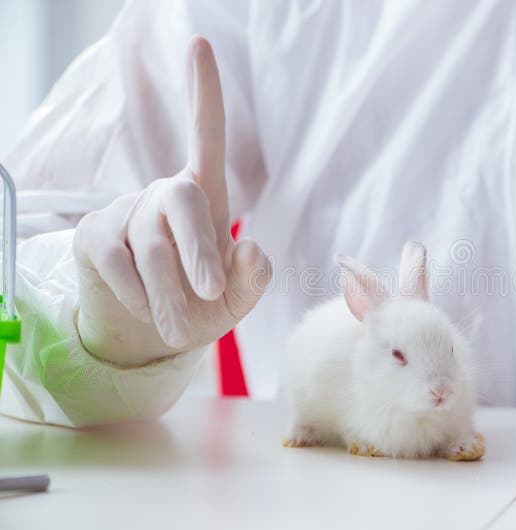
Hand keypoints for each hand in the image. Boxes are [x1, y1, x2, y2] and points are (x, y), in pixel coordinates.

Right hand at [73, 36, 270, 365]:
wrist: (151, 336)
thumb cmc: (202, 305)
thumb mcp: (237, 298)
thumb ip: (255, 278)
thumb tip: (252, 247)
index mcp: (208, 199)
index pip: (207, 138)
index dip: (204, 94)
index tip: (200, 44)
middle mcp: (167, 194)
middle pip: (183, 198)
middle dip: (198, 250)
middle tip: (210, 294)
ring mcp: (127, 211)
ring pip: (150, 244)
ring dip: (168, 292)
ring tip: (179, 326)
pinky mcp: (96, 237)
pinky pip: (117, 261)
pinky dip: (138, 293)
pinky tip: (146, 307)